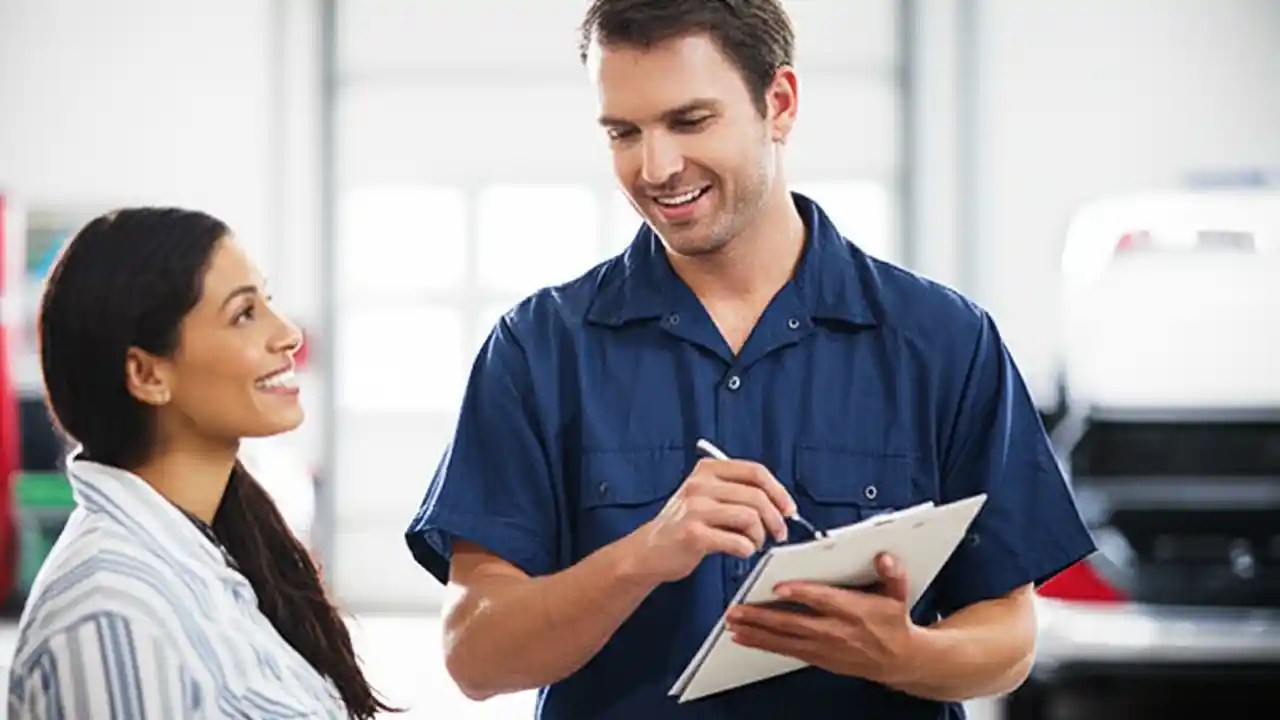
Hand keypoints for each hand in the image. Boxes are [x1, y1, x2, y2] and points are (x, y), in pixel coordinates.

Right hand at [629, 458, 796, 583]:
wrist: (649, 551)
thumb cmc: (684, 525)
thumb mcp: (706, 496)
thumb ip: (737, 493)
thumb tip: (780, 504)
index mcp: (707, 470)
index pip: (755, 471)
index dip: (779, 491)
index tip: (788, 509)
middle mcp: (699, 485)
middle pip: (757, 496)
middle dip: (775, 518)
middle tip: (778, 533)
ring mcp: (694, 509)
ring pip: (750, 518)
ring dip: (760, 536)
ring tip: (754, 544)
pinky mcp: (693, 535)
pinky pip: (738, 542)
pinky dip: (747, 550)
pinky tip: (740, 551)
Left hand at [723, 553, 925, 687]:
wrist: (897, 660)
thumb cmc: (892, 623)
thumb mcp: (898, 594)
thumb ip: (892, 573)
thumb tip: (885, 558)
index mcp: (854, 611)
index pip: (823, 600)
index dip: (801, 593)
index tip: (778, 587)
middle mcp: (835, 630)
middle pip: (794, 622)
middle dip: (763, 617)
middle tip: (738, 609)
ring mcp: (823, 646)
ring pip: (784, 639)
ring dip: (756, 632)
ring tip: (733, 622)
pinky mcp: (816, 656)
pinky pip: (785, 650)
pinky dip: (762, 644)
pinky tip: (743, 637)